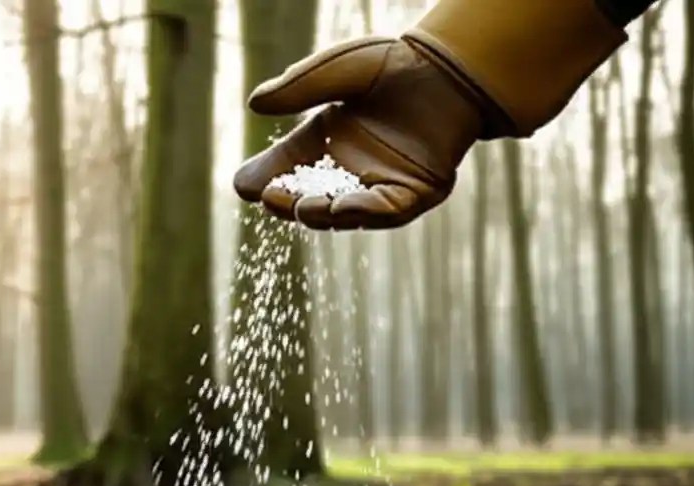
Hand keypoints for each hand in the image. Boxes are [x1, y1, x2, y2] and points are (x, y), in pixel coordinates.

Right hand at [233, 36, 487, 230]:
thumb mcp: (338, 70)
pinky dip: (363, 212)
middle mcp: (350, 169)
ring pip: (345, 211)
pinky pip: (385, 210)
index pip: (287, 166)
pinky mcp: (413, 194)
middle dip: (288, 202)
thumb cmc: (395, 65)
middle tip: (269, 199)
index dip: (265, 177)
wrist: (449, 69)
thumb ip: (300, 87)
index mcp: (326, 141)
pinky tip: (342, 208)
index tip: (244, 186)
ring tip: (302, 208)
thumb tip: (255, 104)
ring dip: (322, 213)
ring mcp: (381, 185)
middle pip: (310, 196)